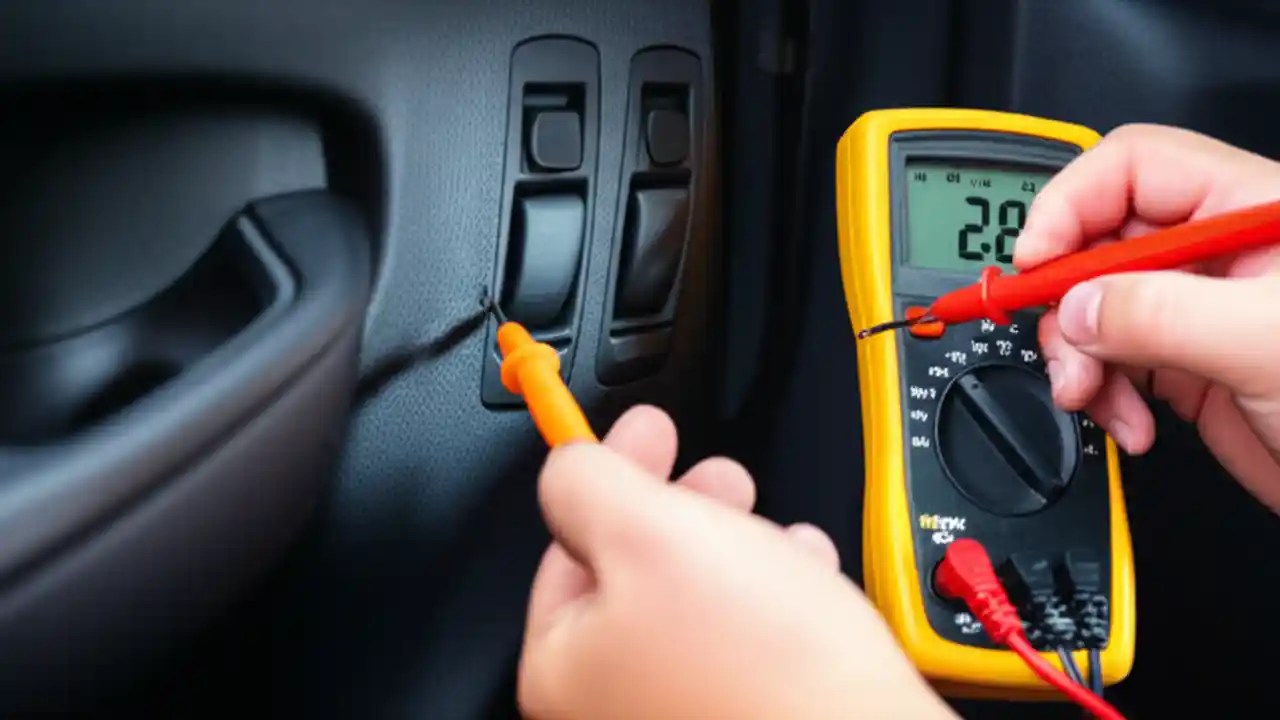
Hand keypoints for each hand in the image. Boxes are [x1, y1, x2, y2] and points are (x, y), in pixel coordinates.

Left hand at [517, 405, 953, 719]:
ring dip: (738, 551)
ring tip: (775, 532)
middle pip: (636, 575)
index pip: (569, 544)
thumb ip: (588, 485)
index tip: (649, 430)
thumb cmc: (763, 668)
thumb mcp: (649, 533)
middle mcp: (612, 707)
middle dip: (685, 509)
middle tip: (721, 476)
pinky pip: (743, 648)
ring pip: (698, 606)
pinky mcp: (741, 718)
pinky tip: (804, 579)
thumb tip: (567, 467)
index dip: (614, 473)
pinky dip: (773, 602)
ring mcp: (676, 718)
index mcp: (564, 669)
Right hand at [1015, 123, 1279, 509]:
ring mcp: (1201, 312)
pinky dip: (1101, 394)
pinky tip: (1126, 419)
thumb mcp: (1264, 339)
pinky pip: (1112, 363)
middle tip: (1062, 343)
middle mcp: (1220, 254)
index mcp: (1253, 209)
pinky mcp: (1189, 366)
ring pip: (1096, 309)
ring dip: (1077, 357)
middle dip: (1069, 298)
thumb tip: (1079, 305)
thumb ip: (1159, 313)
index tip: (1038, 262)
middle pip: (1100, 240)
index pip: (1135, 168)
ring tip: (1091, 395)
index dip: (1073, 205)